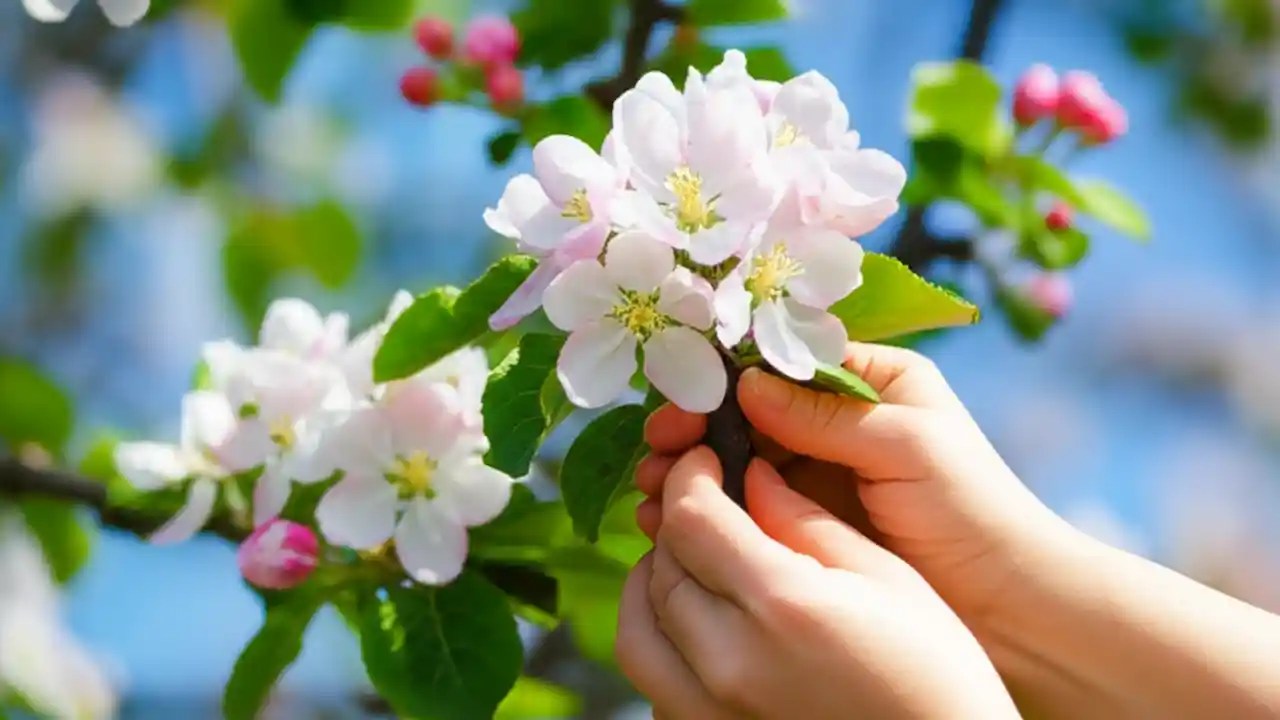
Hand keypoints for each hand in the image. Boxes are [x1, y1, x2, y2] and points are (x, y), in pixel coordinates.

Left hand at [615, 446, 1017, 719]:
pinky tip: (703, 627)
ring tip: (693, 564)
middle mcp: (731, 663)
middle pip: (662, 567)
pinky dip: (663, 644)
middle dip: (678, 525)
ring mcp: (708, 714)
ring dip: (655, 584)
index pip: (692, 518)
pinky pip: (654, 684)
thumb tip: (750, 474)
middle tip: (708, 505)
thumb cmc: (938, 679)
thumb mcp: (887, 582)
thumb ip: (805, 522)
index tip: (704, 458)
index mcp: (783, 606)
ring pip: (638, 630)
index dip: (690, 476)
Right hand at [635, 342, 1073, 629]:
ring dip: (692, 467)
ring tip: (653, 486)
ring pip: (738, 456)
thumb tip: (746, 383)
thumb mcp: (907, 446)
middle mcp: (837, 419)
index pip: (785, 358)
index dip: (730, 373)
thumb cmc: (973, 509)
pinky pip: (744, 501)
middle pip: (750, 407)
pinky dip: (707, 506)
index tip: (685, 394)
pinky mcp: (804, 519)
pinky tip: (669, 517)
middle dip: (699, 423)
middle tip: (660, 444)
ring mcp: (817, 470)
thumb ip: (827, 415)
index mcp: (871, 380)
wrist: (1007, 602)